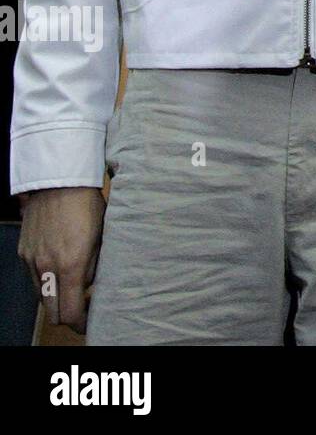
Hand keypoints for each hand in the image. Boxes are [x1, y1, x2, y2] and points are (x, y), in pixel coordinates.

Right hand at [17, 186, 106, 334]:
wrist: (59, 182)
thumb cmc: (87, 205)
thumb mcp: (102, 237)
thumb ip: (95, 268)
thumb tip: (91, 289)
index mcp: (70, 265)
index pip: (70, 313)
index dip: (82, 323)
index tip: (93, 320)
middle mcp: (46, 268)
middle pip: (53, 313)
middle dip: (68, 315)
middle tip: (84, 306)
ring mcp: (32, 261)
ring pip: (42, 296)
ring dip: (57, 297)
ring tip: (76, 284)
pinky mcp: (24, 253)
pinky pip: (35, 277)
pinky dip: (48, 280)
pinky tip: (62, 266)